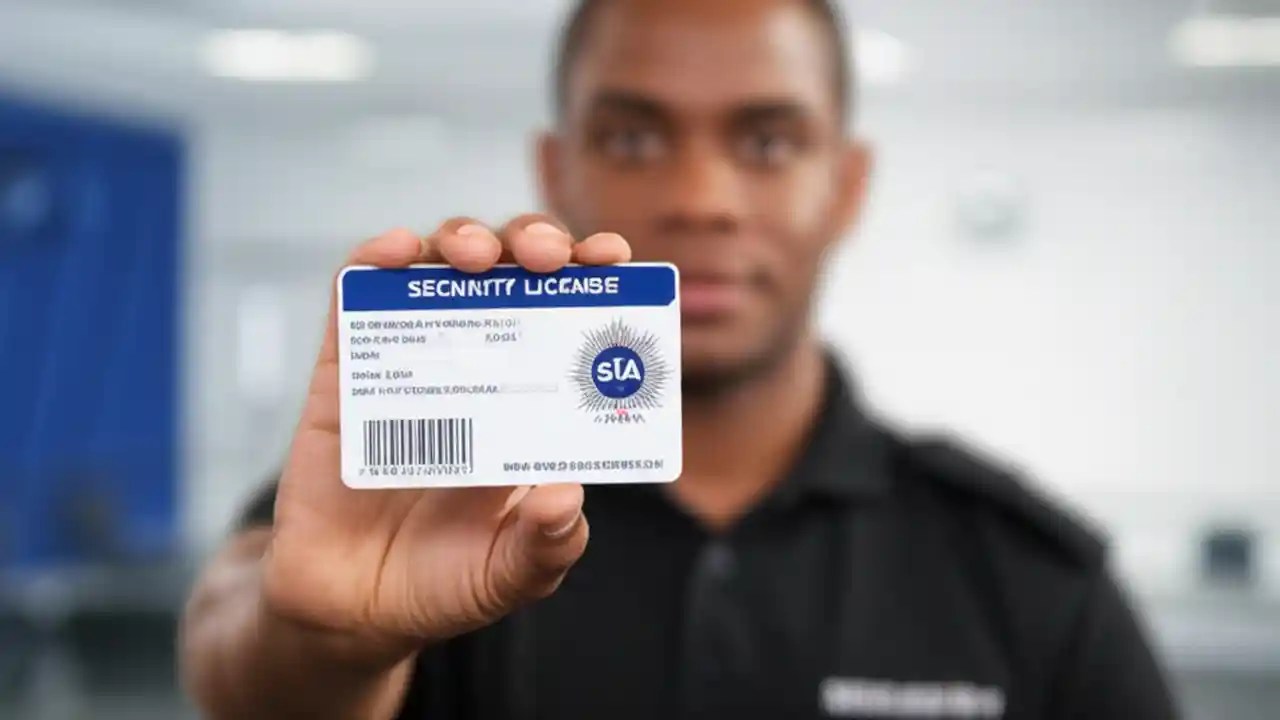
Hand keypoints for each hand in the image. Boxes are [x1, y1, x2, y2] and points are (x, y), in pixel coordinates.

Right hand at [261, 215, 630, 665]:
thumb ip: (549, 544)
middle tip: (547, 257)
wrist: (349, 609)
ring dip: (462, 240)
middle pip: (510, 269)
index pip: (571, 312)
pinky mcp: (344, 373)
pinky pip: (355, 299)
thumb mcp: (514, 574)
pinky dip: (372, 263)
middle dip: (535, 241)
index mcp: (534, 398)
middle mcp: (479, 365)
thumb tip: (566, 494)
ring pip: (439, 266)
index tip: (613, 260)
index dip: (593, 276)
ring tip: (477, 259)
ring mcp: (413, 360)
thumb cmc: (444, 582)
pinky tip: (393, 255)